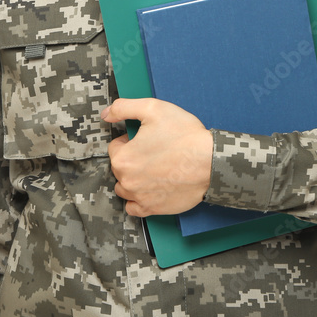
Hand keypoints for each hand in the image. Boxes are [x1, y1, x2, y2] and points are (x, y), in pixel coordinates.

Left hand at [101, 97, 213, 217]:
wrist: (210, 161)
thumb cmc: (184, 135)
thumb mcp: (153, 109)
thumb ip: (123, 108)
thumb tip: (106, 114)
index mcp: (123, 159)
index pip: (115, 147)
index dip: (130, 140)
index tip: (146, 138)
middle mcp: (127, 181)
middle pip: (120, 167)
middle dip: (132, 158)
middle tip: (153, 150)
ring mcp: (140, 198)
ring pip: (124, 188)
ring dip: (133, 178)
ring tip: (153, 168)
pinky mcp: (154, 209)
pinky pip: (134, 208)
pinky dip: (138, 199)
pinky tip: (150, 188)